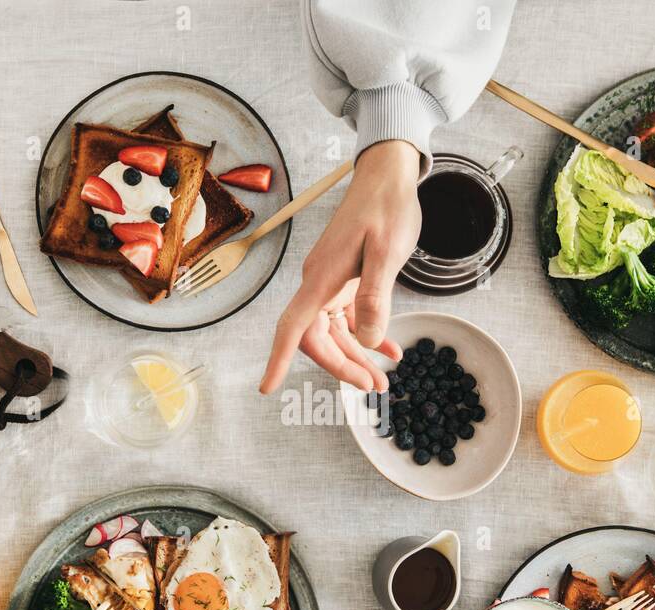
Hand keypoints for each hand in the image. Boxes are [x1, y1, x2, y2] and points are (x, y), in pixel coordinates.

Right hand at [259, 140, 418, 393]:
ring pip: (335, 332)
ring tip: (383, 379)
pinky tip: (388, 349)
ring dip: (357, 357)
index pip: (292, 327)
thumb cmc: (387, 207)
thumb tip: (366, 339)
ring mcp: (332, 282)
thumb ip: (375, 297)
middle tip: (373, 387)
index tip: (266, 387)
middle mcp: (320, 283)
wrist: (388, 176)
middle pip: (317, 338)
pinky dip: (368, 335)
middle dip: (342, 366)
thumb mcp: (387, 252)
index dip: (278, 359)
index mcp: (322, 278)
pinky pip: (350, 317)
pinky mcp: (346, 279)